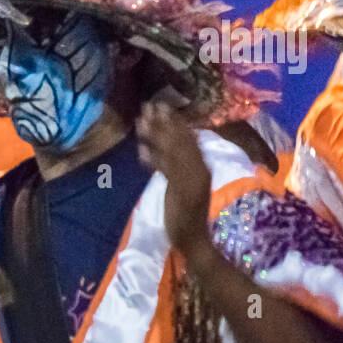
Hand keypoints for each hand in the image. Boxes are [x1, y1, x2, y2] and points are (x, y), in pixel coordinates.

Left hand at [136, 103, 212, 263]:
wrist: (195, 238)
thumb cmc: (187, 212)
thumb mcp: (182, 184)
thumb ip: (175, 166)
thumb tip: (161, 148)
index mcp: (202, 166)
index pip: (189, 138)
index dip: (174, 121)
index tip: (161, 106)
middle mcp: (200, 168)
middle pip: (181, 139)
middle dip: (164, 121)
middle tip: (149, 104)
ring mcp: (191, 179)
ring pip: (173, 150)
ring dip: (157, 133)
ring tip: (141, 119)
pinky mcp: (181, 190)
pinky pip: (166, 170)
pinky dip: (153, 158)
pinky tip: (140, 149)